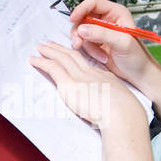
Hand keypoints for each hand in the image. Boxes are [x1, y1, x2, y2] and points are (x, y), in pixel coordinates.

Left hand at [29, 41, 147, 129]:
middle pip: (74, 56)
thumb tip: (111, 109)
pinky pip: (53, 68)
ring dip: (50, 51)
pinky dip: (42, 62)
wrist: (122, 114)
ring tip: (40, 47)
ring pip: (62, 58)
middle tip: (51, 44)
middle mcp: (91, 74)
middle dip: (61, 49)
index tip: (71, 54)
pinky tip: (34, 59)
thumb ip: (113, 103)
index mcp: (104, 78)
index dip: (77, 57)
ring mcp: (80, 77)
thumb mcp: (123, 104)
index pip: (87, 65)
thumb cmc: (125, 115)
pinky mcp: (69, 84)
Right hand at [67, 0, 155, 86]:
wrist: (138, 74)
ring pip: (81, 31)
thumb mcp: (122, 42)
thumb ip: (102, 34)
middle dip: (80, 31)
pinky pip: (84, 43)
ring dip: (86, 44)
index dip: (81, 9)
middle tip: (79, 42)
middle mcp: (107, 19)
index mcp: (116, 12)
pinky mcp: (96, 43)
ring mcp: (101, 31)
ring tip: (98, 54)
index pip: (93, 3)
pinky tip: (102, 57)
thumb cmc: (137, 57)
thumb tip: (82, 29)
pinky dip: (89, 51)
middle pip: (83, 17)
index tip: (73, 19)